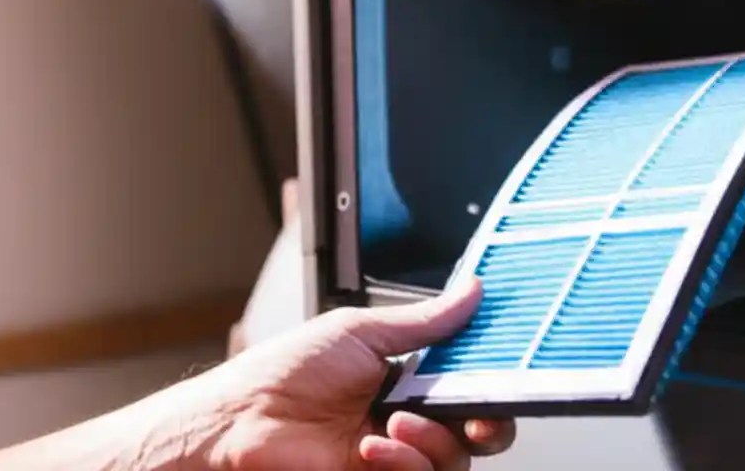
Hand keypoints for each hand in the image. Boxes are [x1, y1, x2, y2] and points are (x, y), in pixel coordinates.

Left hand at [169, 279, 514, 470]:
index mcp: (408, 375)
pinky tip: (372, 447)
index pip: (470, 380)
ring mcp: (395, 453)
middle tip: (479, 417)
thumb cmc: (287, 371)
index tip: (504, 372)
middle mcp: (408, 416)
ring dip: (434, 441)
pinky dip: (405, 463)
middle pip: (477, 428)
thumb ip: (425, 321)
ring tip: (396, 423)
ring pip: (454, 459)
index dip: (492, 381)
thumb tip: (471, 291)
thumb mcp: (362, 332)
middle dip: (487, 423)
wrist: (240, 420)